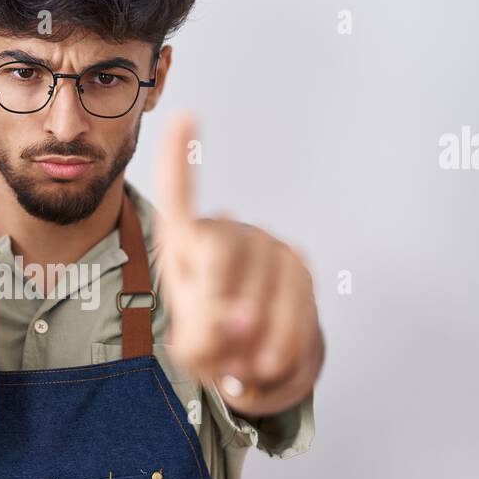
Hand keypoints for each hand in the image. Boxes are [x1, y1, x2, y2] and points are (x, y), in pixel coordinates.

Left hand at [153, 111, 323, 417]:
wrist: (260, 363)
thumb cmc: (214, 342)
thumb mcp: (193, 347)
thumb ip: (202, 337)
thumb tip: (240, 321)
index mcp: (184, 244)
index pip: (179, 196)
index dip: (179, 158)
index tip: (185, 116)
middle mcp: (226, 232)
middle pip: (220, 249)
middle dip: (217, 306)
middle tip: (219, 347)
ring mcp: (267, 244)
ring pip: (261, 282)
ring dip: (251, 338)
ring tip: (243, 362)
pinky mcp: (299, 266)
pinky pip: (294, 304)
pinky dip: (282, 342)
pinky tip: (271, 361)